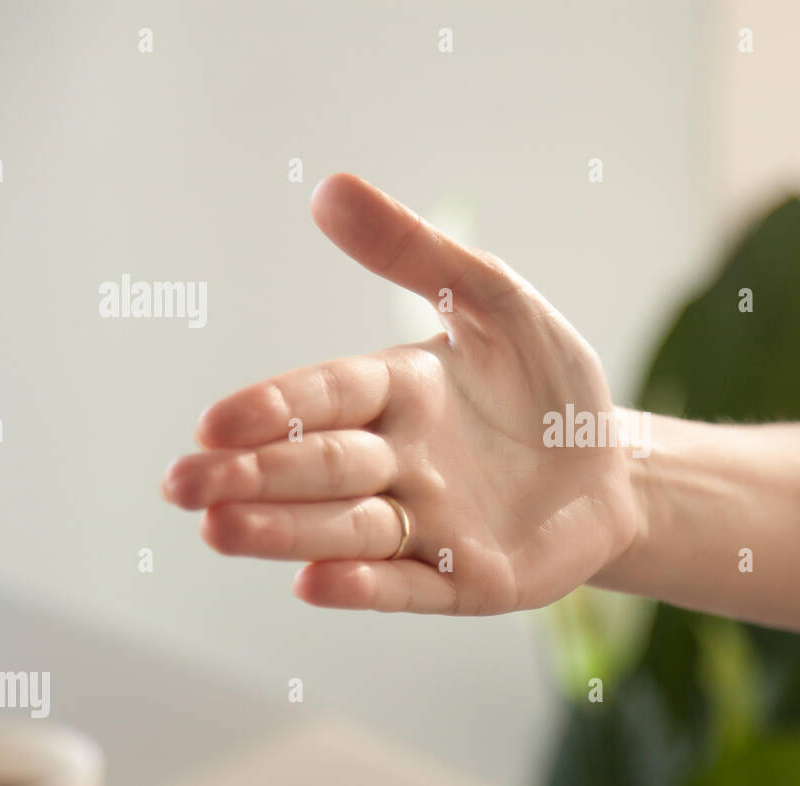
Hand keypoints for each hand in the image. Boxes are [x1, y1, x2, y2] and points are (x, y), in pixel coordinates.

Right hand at [161, 173, 640, 613]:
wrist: (615, 469)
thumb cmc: (549, 383)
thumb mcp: (499, 303)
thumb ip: (420, 254)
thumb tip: (329, 187)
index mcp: (396, 392)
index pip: (324, 397)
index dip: (273, 408)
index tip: (214, 423)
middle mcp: (397, 462)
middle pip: (318, 466)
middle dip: (251, 475)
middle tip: (183, 486)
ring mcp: (427, 526)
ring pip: (345, 528)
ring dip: (286, 531)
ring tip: (222, 530)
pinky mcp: (463, 581)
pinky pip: (409, 585)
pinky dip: (364, 584)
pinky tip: (315, 581)